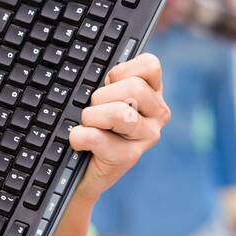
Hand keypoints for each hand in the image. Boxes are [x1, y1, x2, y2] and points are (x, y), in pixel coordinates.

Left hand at [68, 52, 170, 201]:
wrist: (81, 170)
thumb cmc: (92, 125)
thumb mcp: (103, 97)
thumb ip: (107, 82)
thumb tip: (93, 73)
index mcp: (153, 92)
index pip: (150, 65)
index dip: (121, 70)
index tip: (107, 84)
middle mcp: (157, 113)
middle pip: (134, 88)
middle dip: (102, 95)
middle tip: (93, 109)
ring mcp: (147, 137)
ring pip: (121, 113)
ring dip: (91, 116)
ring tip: (87, 125)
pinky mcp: (130, 157)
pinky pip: (97, 137)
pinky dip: (79, 137)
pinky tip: (79, 142)